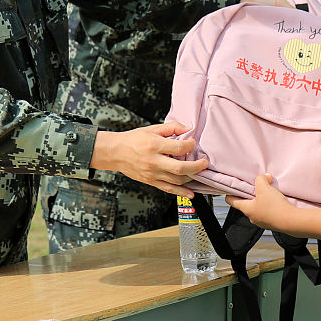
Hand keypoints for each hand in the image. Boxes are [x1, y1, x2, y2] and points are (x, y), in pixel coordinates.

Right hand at [90, 122, 207, 196]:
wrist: (115, 153)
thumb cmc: (133, 140)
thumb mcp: (152, 128)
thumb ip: (171, 127)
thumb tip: (188, 128)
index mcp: (155, 145)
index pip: (179, 148)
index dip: (190, 145)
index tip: (193, 143)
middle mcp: (154, 161)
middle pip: (180, 168)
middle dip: (196, 167)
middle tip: (204, 163)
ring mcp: (152, 173)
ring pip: (176, 180)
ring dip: (191, 178)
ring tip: (199, 173)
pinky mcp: (151, 181)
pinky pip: (168, 189)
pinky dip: (181, 192)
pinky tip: (190, 193)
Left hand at [226, 173, 295, 230]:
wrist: (290, 221)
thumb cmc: (274, 207)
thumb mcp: (264, 187)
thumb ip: (261, 179)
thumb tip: (265, 177)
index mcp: (246, 209)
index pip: (231, 201)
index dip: (231, 193)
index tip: (232, 188)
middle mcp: (252, 217)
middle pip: (246, 203)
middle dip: (251, 194)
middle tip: (257, 187)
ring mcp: (262, 221)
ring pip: (258, 208)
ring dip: (262, 199)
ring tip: (269, 192)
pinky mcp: (272, 222)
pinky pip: (268, 212)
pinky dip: (270, 205)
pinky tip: (277, 200)